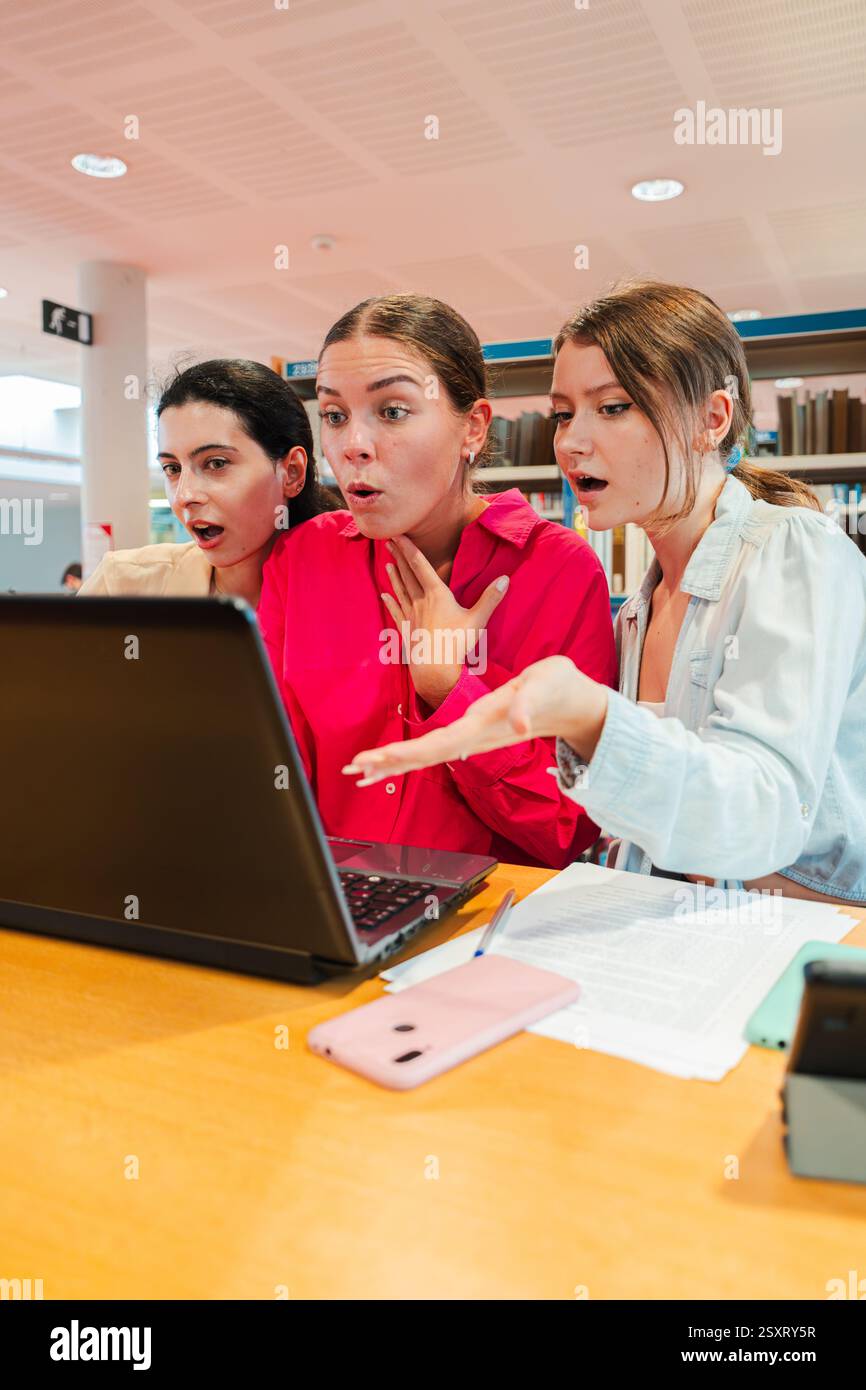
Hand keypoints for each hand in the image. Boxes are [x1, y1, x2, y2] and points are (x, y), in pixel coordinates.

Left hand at [343, 654, 608, 784]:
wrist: (571, 703)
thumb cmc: (556, 688)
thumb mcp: (546, 686)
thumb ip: (530, 704)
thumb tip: (519, 724)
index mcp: (485, 724)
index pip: (440, 743)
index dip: (409, 752)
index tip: (379, 758)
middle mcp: (475, 737)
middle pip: (426, 755)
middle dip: (389, 762)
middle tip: (353, 769)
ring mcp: (473, 737)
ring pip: (427, 754)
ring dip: (393, 762)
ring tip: (359, 770)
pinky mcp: (473, 732)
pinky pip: (435, 747)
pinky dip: (409, 754)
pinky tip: (390, 761)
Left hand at [381, 534, 508, 708]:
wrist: (435, 669)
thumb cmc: (457, 644)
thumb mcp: (478, 619)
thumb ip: (490, 598)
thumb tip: (505, 579)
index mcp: (437, 594)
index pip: (420, 565)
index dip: (408, 548)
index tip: (397, 535)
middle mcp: (421, 601)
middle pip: (407, 574)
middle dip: (399, 556)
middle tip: (388, 541)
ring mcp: (411, 615)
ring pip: (401, 590)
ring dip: (394, 576)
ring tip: (388, 563)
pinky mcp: (406, 630)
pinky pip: (396, 611)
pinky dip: (390, 602)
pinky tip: (384, 595)